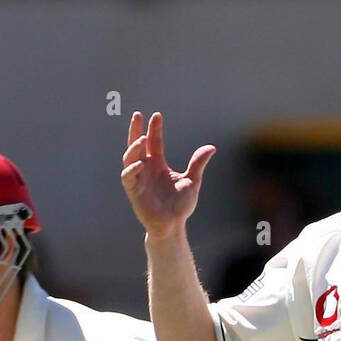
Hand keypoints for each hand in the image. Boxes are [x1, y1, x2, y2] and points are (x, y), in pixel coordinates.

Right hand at [121, 111, 215, 240]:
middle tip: (137, 114)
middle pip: (136, 145)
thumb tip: (211, 147)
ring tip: (142, 138)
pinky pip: (128, 178)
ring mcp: (138, 180)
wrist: (173, 226)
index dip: (154, 129)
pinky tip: (140, 164)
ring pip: (129, 159)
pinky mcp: (134, 192)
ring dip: (134, 148)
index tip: (157, 115)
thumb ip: (198, 163)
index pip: (154, 142)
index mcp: (157, 164)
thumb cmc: (180, 206)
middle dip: (135, 130)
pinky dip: (131, 170)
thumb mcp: (192, 181)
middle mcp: (146, 169)